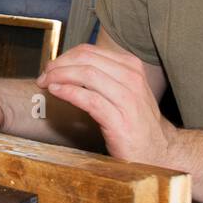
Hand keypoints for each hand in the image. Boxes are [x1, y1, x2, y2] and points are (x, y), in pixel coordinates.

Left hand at [36, 44, 176, 165]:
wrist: (159, 151)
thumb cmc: (135, 121)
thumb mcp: (123, 91)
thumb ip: (102, 76)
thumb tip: (67, 67)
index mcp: (130, 67)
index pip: (90, 51)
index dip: (64, 56)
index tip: (50, 67)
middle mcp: (131, 78)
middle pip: (86, 60)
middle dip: (58, 65)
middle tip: (43, 76)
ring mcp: (128, 99)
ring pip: (87, 75)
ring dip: (60, 76)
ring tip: (45, 83)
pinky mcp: (120, 120)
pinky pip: (89, 99)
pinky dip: (69, 92)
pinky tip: (56, 93)